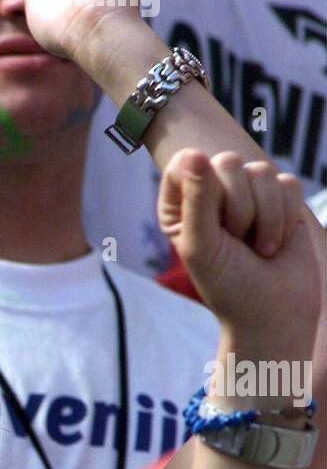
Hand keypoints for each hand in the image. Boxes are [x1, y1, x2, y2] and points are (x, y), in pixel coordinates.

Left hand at [159, 149, 319, 355]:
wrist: (274, 315)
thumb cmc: (229, 287)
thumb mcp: (203, 247)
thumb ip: (196, 201)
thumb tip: (193, 153)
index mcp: (179, 205)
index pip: (184, 163)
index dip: (203, 190)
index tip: (210, 226)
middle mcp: (211, 193)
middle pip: (228, 162)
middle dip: (239, 208)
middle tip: (236, 243)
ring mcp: (248, 194)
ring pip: (261, 170)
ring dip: (265, 218)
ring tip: (258, 248)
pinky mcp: (281, 198)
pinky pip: (288, 183)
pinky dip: (286, 217)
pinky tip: (276, 243)